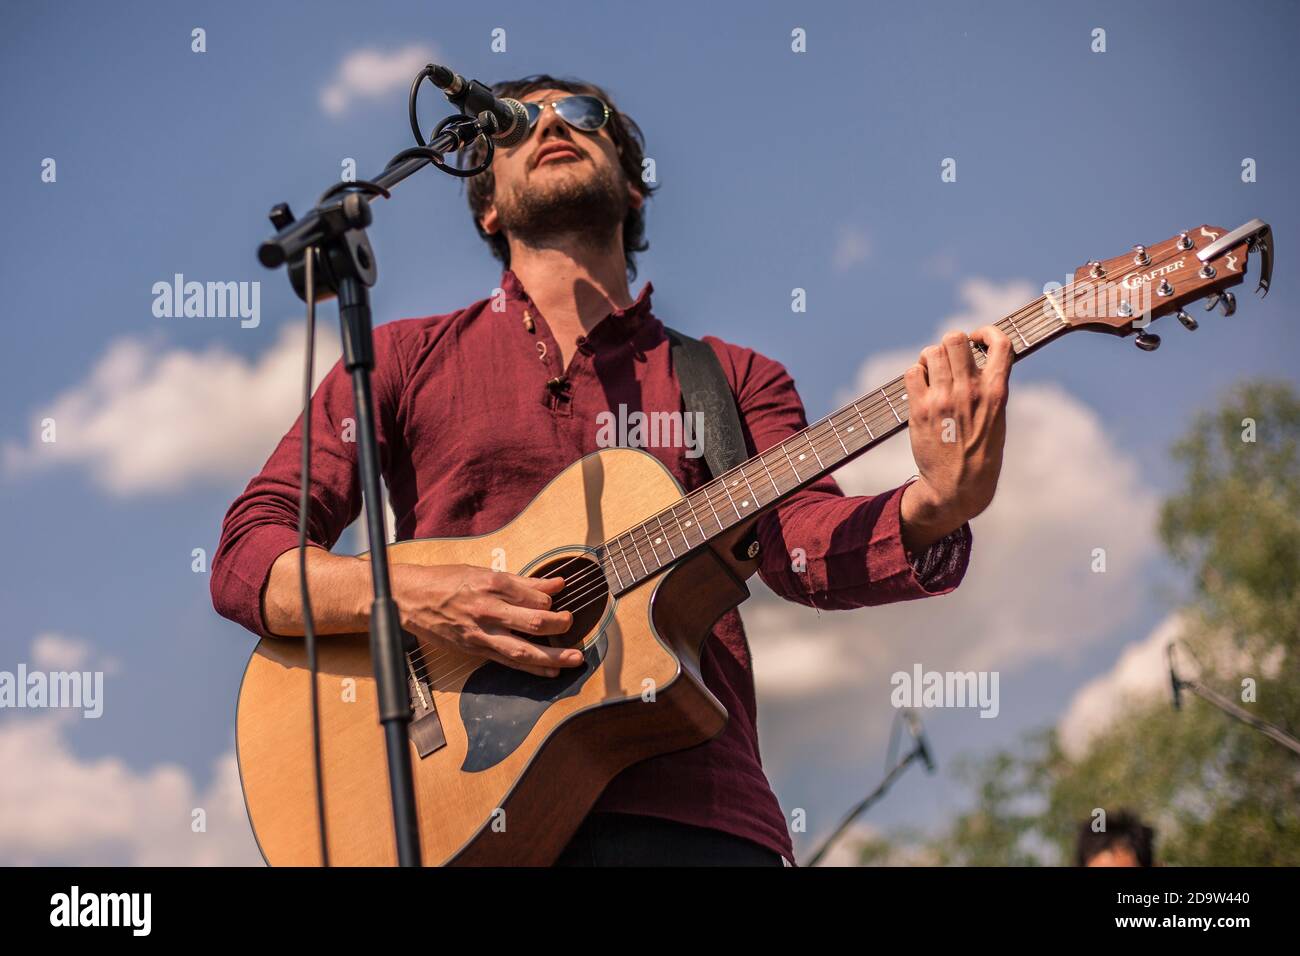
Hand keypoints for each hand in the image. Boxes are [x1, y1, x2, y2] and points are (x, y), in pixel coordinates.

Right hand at [391, 564, 581, 676]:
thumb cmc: (446, 581)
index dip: (551, 600)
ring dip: (553, 656)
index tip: (556, 600)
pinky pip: (508, 662)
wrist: (411, 598)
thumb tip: (556, 584)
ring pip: (524, 649)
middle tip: (572, 624)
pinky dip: (532, 669)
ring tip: (575, 658)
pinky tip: (550, 672)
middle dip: (559, 625)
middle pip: (534, 622)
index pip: (535, 596)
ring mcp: (482, 633)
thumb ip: (522, 581)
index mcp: (492, 584)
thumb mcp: (483, 572)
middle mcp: (488, 610)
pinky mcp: (475, 650)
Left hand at [900, 326, 1012, 551]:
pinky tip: (920, 388)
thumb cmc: (980, 453)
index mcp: (997, 391)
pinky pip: (912, 373)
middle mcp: (971, 391)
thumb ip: (989, 388)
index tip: (978, 338)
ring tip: (932, 372)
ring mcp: (944, 398)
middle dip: (950, 344)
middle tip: (949, 360)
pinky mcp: (920, 409)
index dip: (987, 332)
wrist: (958, 486)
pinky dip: (915, 375)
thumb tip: (975, 360)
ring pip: (931, 352)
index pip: (1000, 343)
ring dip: (930, 358)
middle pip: (955, 339)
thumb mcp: (998, 418)